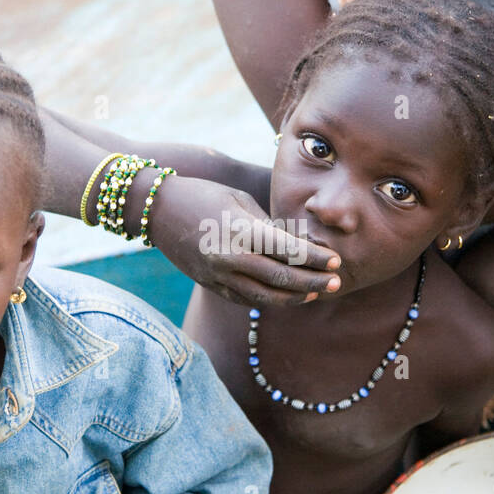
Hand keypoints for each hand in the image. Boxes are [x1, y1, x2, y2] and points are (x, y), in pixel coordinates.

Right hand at [146, 174, 341, 305]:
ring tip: (316, 293)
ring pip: (266, 297)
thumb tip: (298, 246)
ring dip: (295, 297)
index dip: (315, 259)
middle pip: (282, 279)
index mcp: (241, 231)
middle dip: (313, 283)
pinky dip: (270, 299)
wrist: (157, 209)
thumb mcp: (240, 200)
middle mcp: (230, 258)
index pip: (288, 251)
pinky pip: (246, 299)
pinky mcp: (211, 285)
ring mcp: (219, 276)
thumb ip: (269, 226)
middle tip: (336, 284)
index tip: (336, 261)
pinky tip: (287, 296)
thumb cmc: (204, 195)